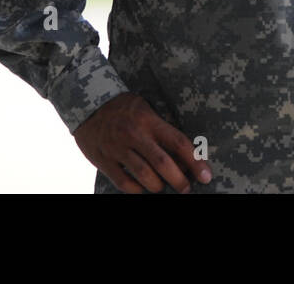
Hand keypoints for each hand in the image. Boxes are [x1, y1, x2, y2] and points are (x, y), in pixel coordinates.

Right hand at [73, 93, 211, 193]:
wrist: (87, 104)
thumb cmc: (123, 107)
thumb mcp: (145, 108)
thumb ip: (161, 128)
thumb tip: (184, 154)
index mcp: (149, 120)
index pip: (178, 142)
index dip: (195, 161)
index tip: (206, 176)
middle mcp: (134, 134)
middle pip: (163, 163)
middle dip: (179, 180)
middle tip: (186, 188)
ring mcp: (118, 148)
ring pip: (144, 176)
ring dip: (158, 186)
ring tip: (163, 187)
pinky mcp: (103, 160)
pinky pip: (124, 183)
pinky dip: (137, 190)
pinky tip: (143, 188)